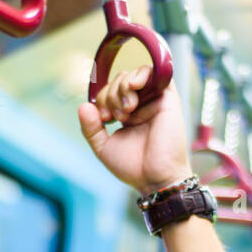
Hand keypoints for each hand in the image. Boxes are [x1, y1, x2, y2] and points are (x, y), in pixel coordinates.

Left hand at [78, 65, 193, 196]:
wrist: (155, 178)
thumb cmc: (133, 167)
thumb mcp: (103, 147)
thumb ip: (91, 128)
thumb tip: (83, 105)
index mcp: (128, 115)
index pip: (109, 92)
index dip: (102, 99)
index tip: (105, 119)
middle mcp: (142, 105)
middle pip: (120, 80)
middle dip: (110, 94)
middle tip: (116, 116)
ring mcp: (155, 101)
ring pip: (135, 74)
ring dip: (123, 86)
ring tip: (126, 109)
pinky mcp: (168, 99)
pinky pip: (157, 72)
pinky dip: (142, 73)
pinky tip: (134, 86)